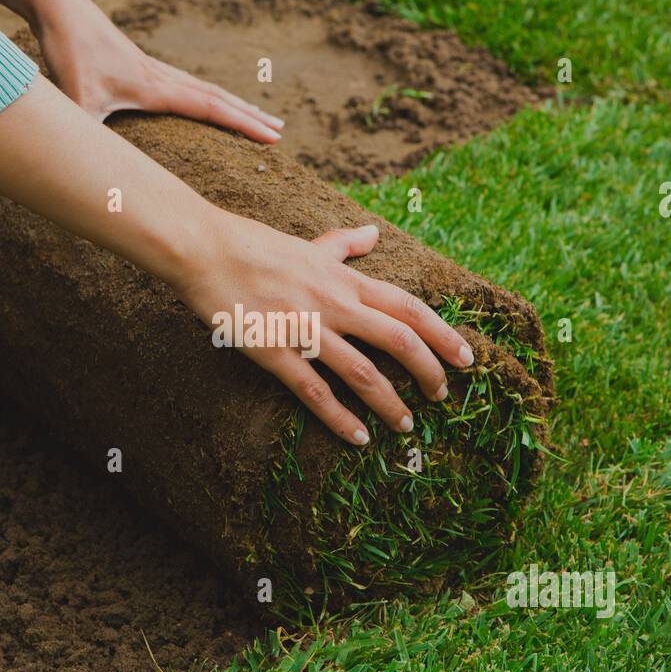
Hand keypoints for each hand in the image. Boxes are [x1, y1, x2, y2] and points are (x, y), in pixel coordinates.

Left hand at [32, 0, 283, 143]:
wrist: (59, 6)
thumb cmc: (69, 52)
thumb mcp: (75, 102)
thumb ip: (85, 136)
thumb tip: (88, 173)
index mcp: (156, 87)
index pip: (211, 108)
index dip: (244, 125)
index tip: (272, 138)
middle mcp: (162, 76)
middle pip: (218, 97)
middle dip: (250, 116)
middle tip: (280, 130)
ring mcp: (154, 69)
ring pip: (205, 88)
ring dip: (233, 103)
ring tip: (256, 114)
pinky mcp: (142, 64)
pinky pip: (187, 83)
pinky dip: (207, 94)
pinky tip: (208, 100)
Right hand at [174, 215, 475, 444]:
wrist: (204, 250)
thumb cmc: (253, 245)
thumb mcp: (307, 244)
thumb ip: (343, 245)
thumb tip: (372, 233)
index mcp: (344, 279)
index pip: (408, 307)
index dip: (442, 334)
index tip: (466, 357)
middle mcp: (334, 304)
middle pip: (399, 340)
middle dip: (429, 371)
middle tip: (443, 396)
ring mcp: (306, 329)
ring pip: (363, 372)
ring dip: (390, 403)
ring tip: (407, 425)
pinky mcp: (276, 352)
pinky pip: (316, 392)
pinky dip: (340, 418)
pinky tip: (358, 438)